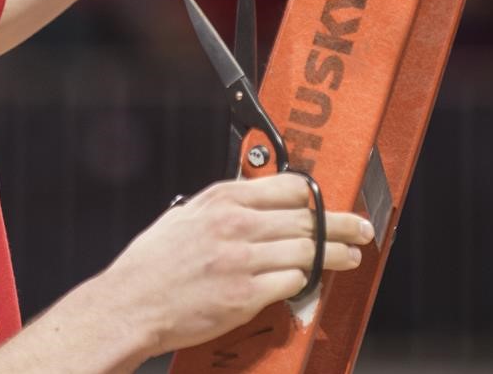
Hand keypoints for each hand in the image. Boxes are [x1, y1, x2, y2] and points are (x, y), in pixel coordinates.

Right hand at [96, 173, 375, 355]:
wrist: (130, 305)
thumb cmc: (152, 265)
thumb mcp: (184, 216)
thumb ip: (222, 206)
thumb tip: (256, 201)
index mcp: (222, 199)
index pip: (288, 187)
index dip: (316, 196)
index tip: (328, 203)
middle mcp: (236, 225)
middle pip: (307, 220)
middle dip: (342, 224)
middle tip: (362, 228)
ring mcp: (242, 261)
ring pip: (308, 251)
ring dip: (338, 254)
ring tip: (353, 255)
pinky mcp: (245, 296)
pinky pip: (292, 283)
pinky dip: (305, 282)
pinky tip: (311, 282)